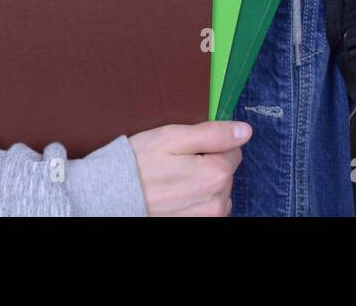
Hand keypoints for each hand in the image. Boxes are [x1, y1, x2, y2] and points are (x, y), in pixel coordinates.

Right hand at [129, 120, 251, 215]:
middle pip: (226, 169)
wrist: (111, 195)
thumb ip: (213, 134)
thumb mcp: (173, 137)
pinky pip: (209, 204)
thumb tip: (245, 131)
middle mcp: (218, 200)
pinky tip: (175, 193)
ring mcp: (208, 217)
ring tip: (173, 178)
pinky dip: (197, 197)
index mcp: (216, 174)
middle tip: (175, 162)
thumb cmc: (139, 163)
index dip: (210, 143)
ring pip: (219, 188)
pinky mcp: (196, 225)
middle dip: (206, 161)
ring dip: (202, 180)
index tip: (186, 147)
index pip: (233, 148)